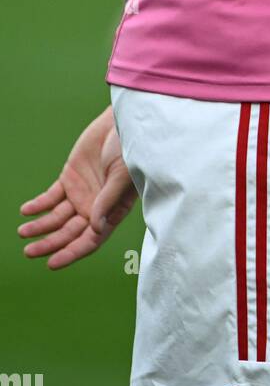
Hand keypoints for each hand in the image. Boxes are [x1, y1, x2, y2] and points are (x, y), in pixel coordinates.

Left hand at [18, 105, 138, 268]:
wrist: (122, 122)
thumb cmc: (130, 150)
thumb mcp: (122, 176)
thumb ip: (108, 201)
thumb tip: (95, 229)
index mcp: (112, 212)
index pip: (90, 239)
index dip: (72, 252)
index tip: (52, 262)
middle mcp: (95, 207)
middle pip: (69, 233)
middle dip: (49, 243)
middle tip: (29, 251)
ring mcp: (80, 194)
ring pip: (56, 218)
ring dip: (40, 226)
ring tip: (23, 231)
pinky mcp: (69, 178)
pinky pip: (50, 197)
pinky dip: (38, 205)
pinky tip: (26, 210)